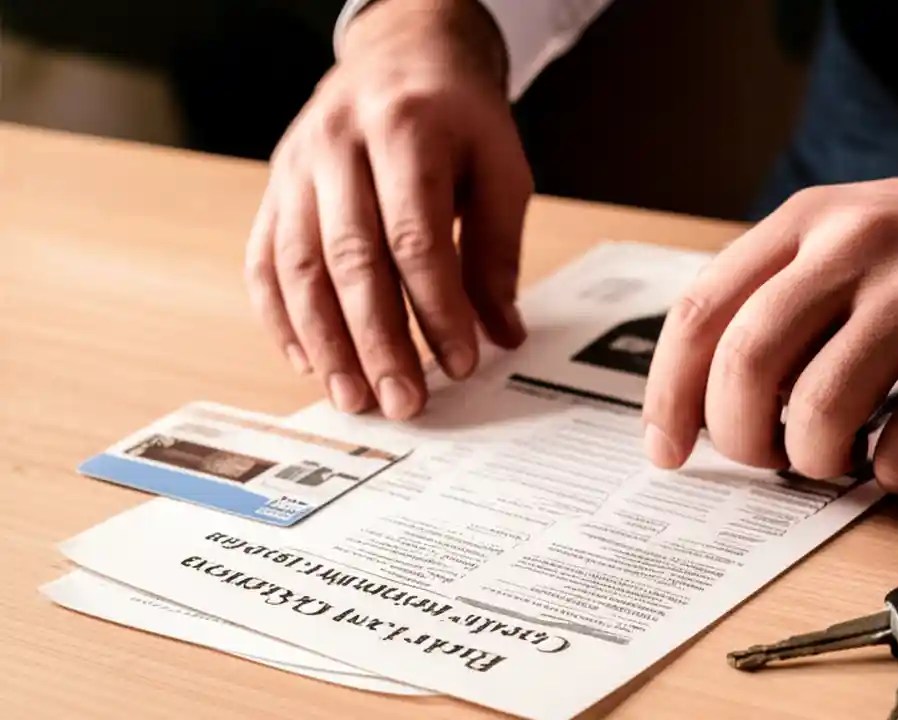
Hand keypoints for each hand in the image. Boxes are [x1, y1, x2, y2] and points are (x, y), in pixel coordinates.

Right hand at [244, 0, 532, 419]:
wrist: (400, 52)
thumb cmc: (456, 115)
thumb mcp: (499, 166)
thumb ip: (498, 250)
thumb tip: (501, 334)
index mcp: (406, 130)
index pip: (416, 237)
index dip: (437, 309)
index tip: (462, 362)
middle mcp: (339, 147)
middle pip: (351, 259)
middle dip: (377, 341)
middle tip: (404, 401)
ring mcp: (296, 168)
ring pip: (299, 267)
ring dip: (325, 343)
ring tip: (356, 397)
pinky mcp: (274, 189)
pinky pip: (264, 262)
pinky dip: (282, 319)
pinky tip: (311, 361)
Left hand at [642, 133, 897, 493]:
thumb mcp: (859, 233)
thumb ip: (789, 297)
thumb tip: (720, 401)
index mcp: (810, 221)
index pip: (701, 313)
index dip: (668, 395)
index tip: (666, 449)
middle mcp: (856, 248)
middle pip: (745, 365)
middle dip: (737, 439)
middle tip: (763, 459)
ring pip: (819, 412)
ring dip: (815, 461)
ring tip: (839, 456)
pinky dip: (894, 475)